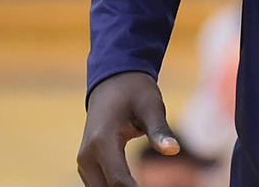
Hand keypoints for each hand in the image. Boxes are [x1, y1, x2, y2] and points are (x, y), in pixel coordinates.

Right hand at [76, 71, 179, 186]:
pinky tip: (135, 186)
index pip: (118, 181)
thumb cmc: (134, 91)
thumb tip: (174, 150)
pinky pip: (99, 185)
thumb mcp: (150, 106)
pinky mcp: (87, 164)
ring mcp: (84, 161)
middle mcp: (87, 154)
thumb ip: (159, 130)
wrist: (111, 81)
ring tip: (147, 184)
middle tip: (156, 186)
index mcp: (102, 141)